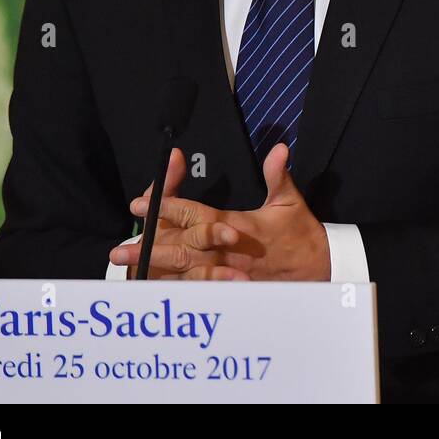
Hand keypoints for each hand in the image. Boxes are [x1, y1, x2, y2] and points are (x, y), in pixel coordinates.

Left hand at [111, 143, 330, 280]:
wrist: (318, 270)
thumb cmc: (301, 234)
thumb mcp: (290, 202)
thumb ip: (278, 175)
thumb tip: (279, 148)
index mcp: (239, 227)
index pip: (198, 216)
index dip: (169, 208)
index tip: (142, 203)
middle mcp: (227, 252)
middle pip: (183, 248)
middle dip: (151, 246)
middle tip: (120, 246)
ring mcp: (226, 274)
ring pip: (183, 271)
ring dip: (154, 268)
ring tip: (125, 268)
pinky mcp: (229, 288)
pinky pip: (195, 289)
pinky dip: (171, 287)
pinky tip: (150, 287)